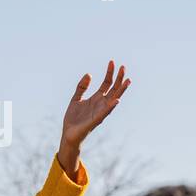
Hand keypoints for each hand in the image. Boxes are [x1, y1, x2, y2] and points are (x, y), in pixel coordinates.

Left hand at [58, 61, 129, 175]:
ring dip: (121, 91)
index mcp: (96, 99)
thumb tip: (89, 74)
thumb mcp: (76, 98)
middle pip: (113, 89)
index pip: (107, 83)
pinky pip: (105, 113)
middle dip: (119, 78)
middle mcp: (101, 104)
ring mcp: (100, 112)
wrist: (68, 134)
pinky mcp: (95, 120)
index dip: (109, 73)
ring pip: (113, 100)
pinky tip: (116, 100)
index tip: (112, 62)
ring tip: (127, 81)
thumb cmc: (73, 118)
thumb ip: (82, 87)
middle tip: (123, 67)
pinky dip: (110, 106)